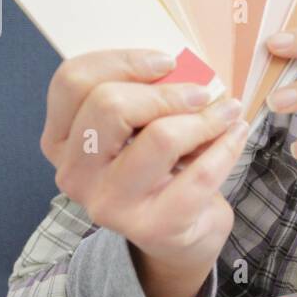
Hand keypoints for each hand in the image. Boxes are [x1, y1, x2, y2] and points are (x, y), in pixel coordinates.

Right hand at [40, 49, 249, 273]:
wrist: (180, 235)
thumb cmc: (158, 169)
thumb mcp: (138, 128)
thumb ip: (143, 94)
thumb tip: (184, 66)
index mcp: (59, 141)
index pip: (72, 82)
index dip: (122, 61)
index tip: (166, 61)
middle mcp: (75, 175)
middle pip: (109, 104)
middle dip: (167, 91)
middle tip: (203, 92)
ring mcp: (110, 204)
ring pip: (159, 137)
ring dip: (204, 118)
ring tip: (227, 112)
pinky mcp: (154, 226)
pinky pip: (200, 173)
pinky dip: (226, 146)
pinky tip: (236, 133)